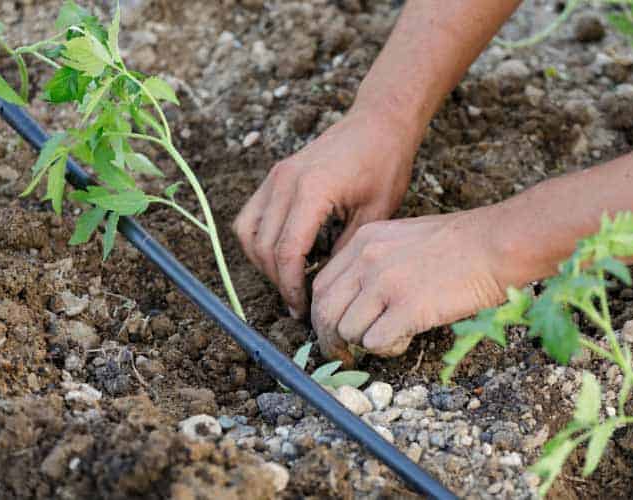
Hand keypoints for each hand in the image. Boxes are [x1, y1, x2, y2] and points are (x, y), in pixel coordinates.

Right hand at [233, 107, 419, 317]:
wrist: (378, 123)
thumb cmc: (385, 164)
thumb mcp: (376, 213)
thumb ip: (346, 250)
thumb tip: (325, 285)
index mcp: (312, 190)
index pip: (287, 251)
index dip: (291, 286)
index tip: (303, 308)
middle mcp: (285, 182)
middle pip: (263, 246)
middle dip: (278, 280)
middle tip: (299, 301)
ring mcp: (275, 176)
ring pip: (247, 232)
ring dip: (263, 262)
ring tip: (289, 280)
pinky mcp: (275, 175)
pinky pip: (250, 215)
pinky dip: (258, 240)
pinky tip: (283, 254)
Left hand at [310, 207, 509, 361]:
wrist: (495, 244)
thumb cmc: (460, 244)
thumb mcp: (402, 238)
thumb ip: (373, 263)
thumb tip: (356, 301)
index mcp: (364, 241)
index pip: (322, 286)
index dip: (323, 317)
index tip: (334, 332)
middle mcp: (367, 260)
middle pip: (325, 312)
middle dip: (330, 341)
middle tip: (344, 356)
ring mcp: (386, 283)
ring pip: (347, 331)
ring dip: (364, 345)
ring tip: (391, 339)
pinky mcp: (408, 307)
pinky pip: (376, 342)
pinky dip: (387, 349)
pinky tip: (406, 338)